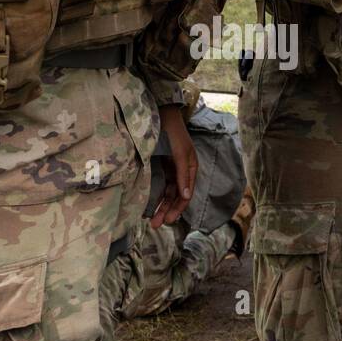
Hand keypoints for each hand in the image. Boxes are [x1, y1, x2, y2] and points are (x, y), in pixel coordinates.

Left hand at [150, 103, 197, 227]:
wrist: (160, 115)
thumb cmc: (173, 133)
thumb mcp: (179, 154)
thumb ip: (182, 175)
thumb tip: (186, 197)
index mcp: (191, 168)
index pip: (185, 194)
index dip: (177, 208)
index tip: (169, 220)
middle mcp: (182, 171)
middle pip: (176, 196)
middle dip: (167, 211)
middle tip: (157, 225)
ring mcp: (171, 169)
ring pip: (167, 193)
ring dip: (161, 206)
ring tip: (152, 220)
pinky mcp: (161, 166)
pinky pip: (161, 185)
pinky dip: (157, 196)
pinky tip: (151, 205)